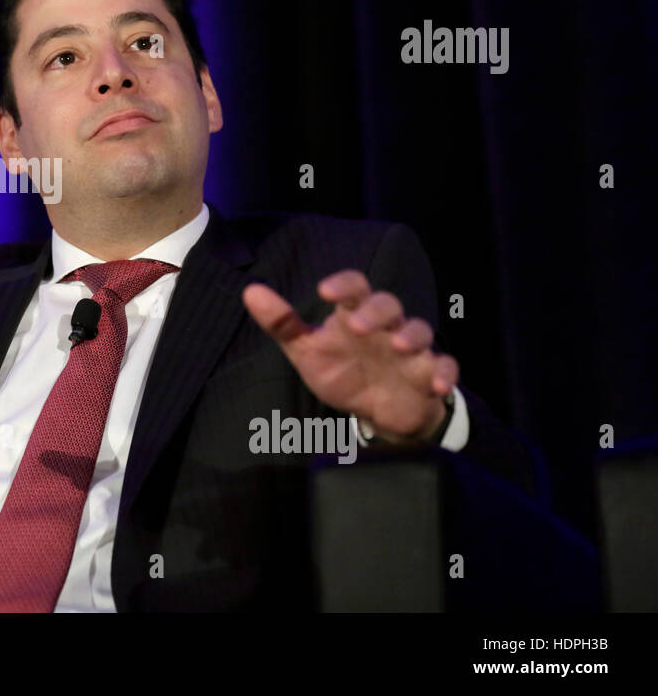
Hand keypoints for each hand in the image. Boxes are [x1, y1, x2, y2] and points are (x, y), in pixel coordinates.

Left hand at [241, 270, 455, 443]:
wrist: (377, 410)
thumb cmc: (342, 371)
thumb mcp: (307, 350)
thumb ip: (282, 323)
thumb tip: (250, 291)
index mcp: (354, 316)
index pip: (354, 288)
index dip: (344, 285)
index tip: (324, 292)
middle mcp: (385, 327)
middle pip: (389, 305)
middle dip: (376, 312)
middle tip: (356, 325)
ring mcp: (411, 350)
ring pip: (420, 330)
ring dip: (413, 336)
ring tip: (399, 347)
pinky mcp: (429, 375)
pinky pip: (445, 367)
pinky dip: (445, 373)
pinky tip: (436, 384)